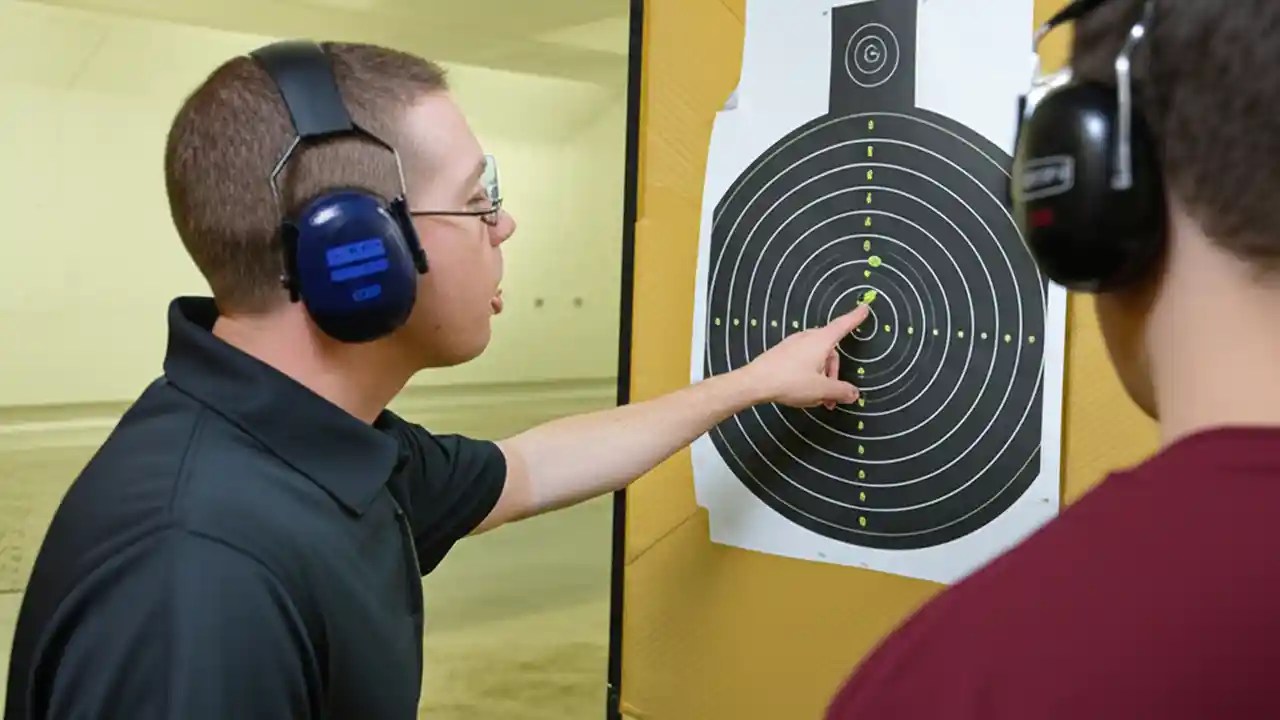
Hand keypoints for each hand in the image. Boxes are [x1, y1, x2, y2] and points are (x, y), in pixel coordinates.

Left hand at [738, 305, 869, 408]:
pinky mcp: (782, 352)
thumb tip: (854, 393)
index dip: (855, 318)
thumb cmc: (791, 382)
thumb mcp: (821, 390)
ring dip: (821, 377)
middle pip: (830, 351)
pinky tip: (802, 392)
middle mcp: (807, 337)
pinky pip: (803, 360)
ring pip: (816, 358)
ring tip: (817, 399)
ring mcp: (793, 343)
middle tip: (832, 397)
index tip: (865, 308)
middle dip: (834, 373)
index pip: (843, 325)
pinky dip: (809, 374)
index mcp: (821, 341)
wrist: (755, 382)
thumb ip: (841, 391)